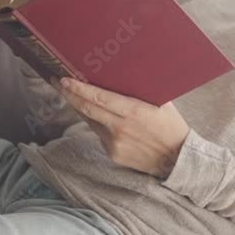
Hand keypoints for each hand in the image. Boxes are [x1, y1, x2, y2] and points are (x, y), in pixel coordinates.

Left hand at [53, 76, 190, 178]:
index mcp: (133, 111)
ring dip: (82, 108)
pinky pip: (100, 134)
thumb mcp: (162, 103)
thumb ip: (142, 91)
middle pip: (86, 109)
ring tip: (74, 95)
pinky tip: (102, 118)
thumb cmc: (171, 127)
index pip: (98, 98)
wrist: (177, 160)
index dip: (79, 88)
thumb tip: (124, 74)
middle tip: (57, 82)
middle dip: (69, 94)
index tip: (64, 79)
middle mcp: (120, 128)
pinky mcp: (112, 154)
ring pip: (91, 121)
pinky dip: (98, 124)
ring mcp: (114, 143)